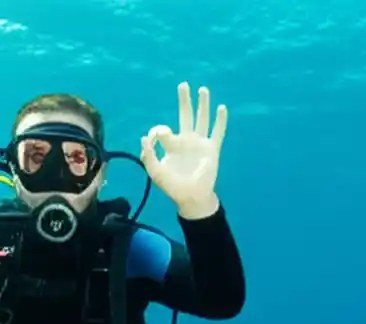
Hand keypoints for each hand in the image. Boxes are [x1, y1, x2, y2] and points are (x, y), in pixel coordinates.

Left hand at [139, 82, 228, 219]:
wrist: (191, 197)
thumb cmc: (172, 186)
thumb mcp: (155, 172)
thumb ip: (148, 155)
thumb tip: (144, 137)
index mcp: (171, 145)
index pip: (163, 130)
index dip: (157, 131)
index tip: (154, 139)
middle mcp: (186, 141)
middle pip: (185, 115)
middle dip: (184, 100)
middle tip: (183, 85)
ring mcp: (200, 143)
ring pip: (202, 119)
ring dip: (203, 104)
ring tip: (203, 89)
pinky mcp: (212, 149)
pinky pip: (217, 132)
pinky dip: (220, 120)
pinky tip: (221, 108)